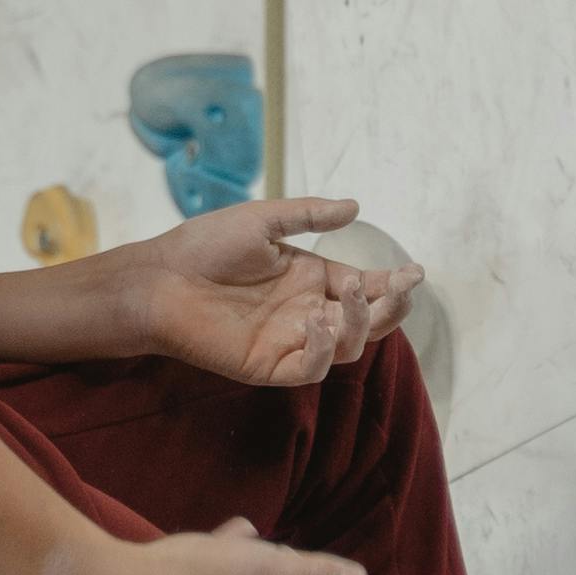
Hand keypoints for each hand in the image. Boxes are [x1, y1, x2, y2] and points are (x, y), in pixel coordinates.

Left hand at [134, 193, 422, 392]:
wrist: (160, 276)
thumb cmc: (205, 245)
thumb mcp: (264, 220)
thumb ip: (309, 215)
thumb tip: (356, 206)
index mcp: (312, 280)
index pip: (366, 287)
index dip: (393, 284)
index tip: (415, 271)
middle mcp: (308, 313)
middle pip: (368, 322)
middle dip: (391, 306)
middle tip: (401, 287)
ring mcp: (291, 342)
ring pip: (349, 347)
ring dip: (361, 324)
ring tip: (350, 295)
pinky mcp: (269, 366)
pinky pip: (312, 368)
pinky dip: (324, 348)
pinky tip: (318, 319)